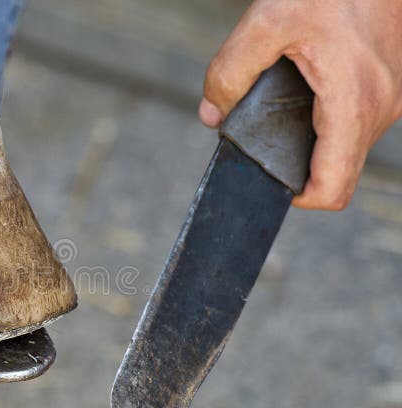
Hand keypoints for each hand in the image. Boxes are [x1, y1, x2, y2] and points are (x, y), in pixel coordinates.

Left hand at [199, 0, 401, 209]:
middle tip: (263, 135)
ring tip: (282, 106)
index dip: (298, 197)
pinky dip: (324, 120)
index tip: (270, 177)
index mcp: (354, 103)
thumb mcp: (265, 22)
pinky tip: (302, 91)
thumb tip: (211, 114)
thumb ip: (229, 73)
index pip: (333, 188)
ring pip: (346, 148)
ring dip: (310, 141)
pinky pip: (353, 123)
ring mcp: (389, 98)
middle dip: (297, 166)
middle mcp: (381, 108)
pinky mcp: (387, 85)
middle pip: (337, 172)